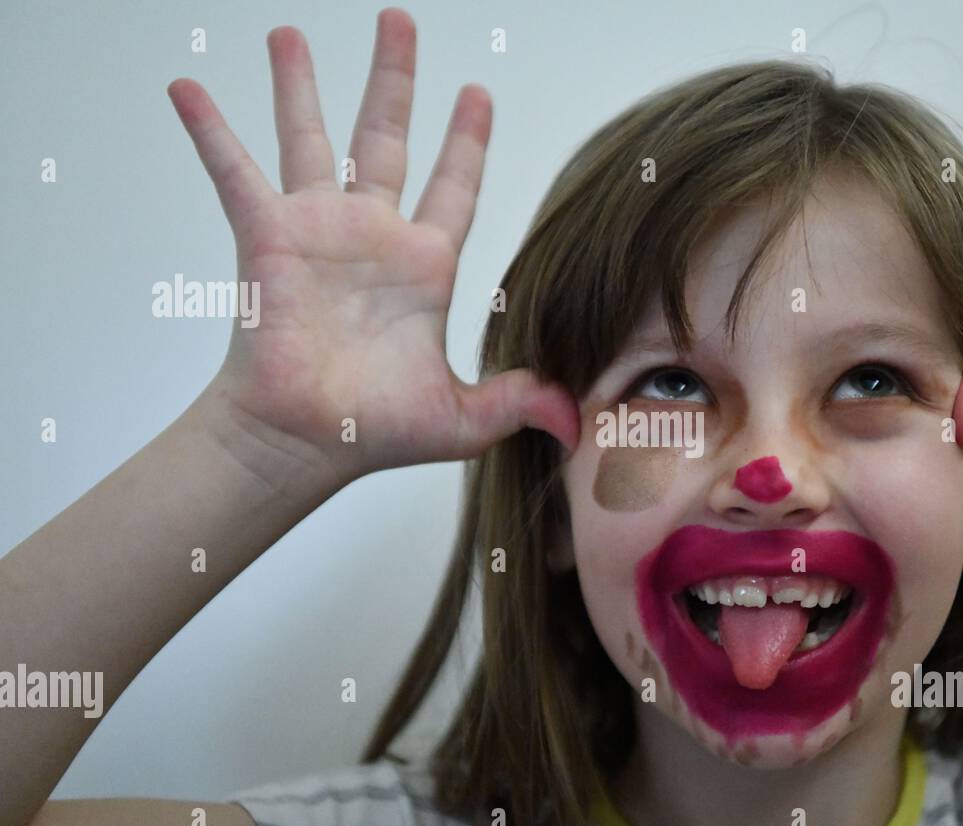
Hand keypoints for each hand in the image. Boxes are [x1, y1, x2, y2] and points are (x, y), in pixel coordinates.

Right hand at [167, 9, 578, 487]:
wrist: (304, 444)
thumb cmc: (373, 432)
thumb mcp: (463, 417)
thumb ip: (518, 401)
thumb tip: (572, 418)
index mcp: (424, 266)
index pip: (454, 187)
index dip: (467, 142)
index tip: (478, 94)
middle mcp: (372, 236)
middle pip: (387, 138)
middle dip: (394, 80)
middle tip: (399, 21)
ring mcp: (318, 232)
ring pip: (311, 138)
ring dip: (300, 84)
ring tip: (289, 32)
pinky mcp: (267, 238)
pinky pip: (234, 172)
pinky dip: (211, 130)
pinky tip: (188, 86)